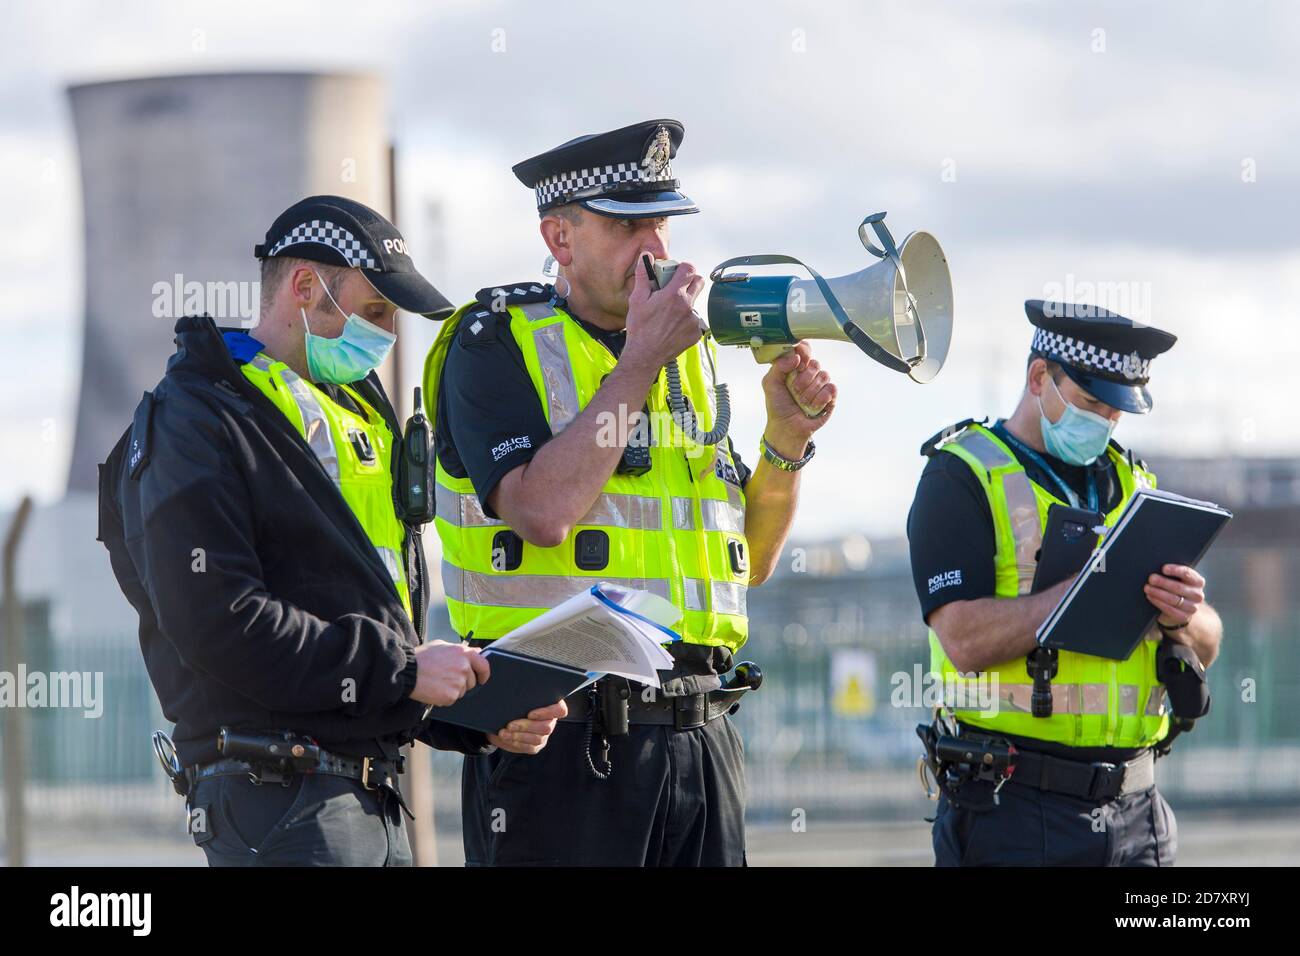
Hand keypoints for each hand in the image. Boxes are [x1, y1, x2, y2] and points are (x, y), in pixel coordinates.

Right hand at [410, 641, 489, 706]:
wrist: (408, 671)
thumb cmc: (422, 657)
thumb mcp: (442, 645)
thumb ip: (461, 649)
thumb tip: (477, 651)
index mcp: (463, 653)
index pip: (484, 665)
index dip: (484, 673)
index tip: (482, 678)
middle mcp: (464, 668)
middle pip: (472, 681)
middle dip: (463, 682)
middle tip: (447, 678)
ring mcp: (458, 683)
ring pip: (462, 691)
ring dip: (453, 689)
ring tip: (438, 682)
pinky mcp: (451, 696)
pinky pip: (452, 699)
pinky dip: (445, 696)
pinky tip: (435, 689)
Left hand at [487, 699, 568, 753]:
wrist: (502, 720)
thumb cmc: (512, 704)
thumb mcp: (517, 697)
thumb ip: (520, 693)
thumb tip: (512, 687)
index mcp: (550, 705)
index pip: (560, 710)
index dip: (547, 713)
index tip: (530, 714)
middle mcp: (550, 721)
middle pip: (546, 727)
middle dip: (526, 727)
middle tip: (510, 725)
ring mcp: (543, 735)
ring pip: (537, 739)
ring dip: (518, 736)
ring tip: (504, 733)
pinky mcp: (535, 746)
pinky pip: (529, 748)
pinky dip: (516, 743)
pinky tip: (506, 738)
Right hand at [623, 251, 704, 373]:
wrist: (645, 355)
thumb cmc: (639, 329)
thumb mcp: (637, 300)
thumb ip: (643, 276)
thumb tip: (645, 258)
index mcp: (673, 295)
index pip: (689, 269)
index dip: (683, 267)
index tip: (677, 271)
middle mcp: (687, 306)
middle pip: (698, 282)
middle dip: (689, 281)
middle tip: (676, 288)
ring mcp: (693, 321)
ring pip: (695, 303)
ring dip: (685, 303)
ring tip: (670, 313)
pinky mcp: (695, 333)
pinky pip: (695, 321)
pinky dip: (686, 321)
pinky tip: (673, 326)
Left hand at [762, 342, 836, 457]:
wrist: (786, 427)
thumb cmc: (778, 405)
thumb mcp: (770, 383)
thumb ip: (778, 366)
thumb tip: (796, 357)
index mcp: (795, 367)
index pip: (804, 349)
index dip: (803, 352)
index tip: (798, 362)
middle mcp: (809, 373)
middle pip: (814, 363)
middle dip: (803, 378)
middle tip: (795, 390)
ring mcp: (820, 384)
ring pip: (824, 375)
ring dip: (810, 391)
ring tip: (802, 401)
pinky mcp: (830, 396)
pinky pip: (831, 388)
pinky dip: (820, 398)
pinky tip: (813, 405)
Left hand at [1144, 564, 1204, 637]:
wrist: (1182, 609)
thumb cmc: (1176, 589)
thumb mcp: (1178, 580)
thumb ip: (1172, 574)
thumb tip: (1156, 567)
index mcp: (1198, 582)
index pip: (1188, 574)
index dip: (1175, 570)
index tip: (1163, 568)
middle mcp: (1197, 594)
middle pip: (1178, 587)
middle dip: (1163, 582)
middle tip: (1151, 578)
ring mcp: (1192, 607)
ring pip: (1173, 599)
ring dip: (1158, 592)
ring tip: (1147, 588)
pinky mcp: (1184, 617)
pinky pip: (1170, 609)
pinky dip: (1158, 602)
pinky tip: (1150, 597)